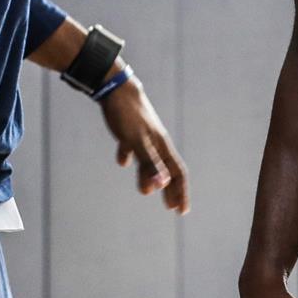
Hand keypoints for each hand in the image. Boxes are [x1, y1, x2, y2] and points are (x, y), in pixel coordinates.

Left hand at [101, 75, 190, 212]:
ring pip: (151, 161)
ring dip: (152, 177)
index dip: (180, 193)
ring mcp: (144, 135)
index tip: (181, 211)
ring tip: (147, 190)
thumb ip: (149, 163)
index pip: (177, 174)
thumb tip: (162, 185)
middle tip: (171, 208)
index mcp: (162, 146)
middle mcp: (156, 141)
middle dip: (170, 189)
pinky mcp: (129, 129)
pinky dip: (130, 157)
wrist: (116, 87)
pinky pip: (133, 148)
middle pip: (168, 169)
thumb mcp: (137, 142)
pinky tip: (122, 161)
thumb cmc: (127, 115)